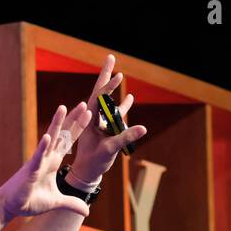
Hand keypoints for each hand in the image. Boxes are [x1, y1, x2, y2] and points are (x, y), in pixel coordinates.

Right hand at [0, 101, 94, 220]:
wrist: (11, 206)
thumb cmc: (30, 201)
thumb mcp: (57, 202)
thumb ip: (72, 203)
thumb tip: (87, 210)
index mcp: (53, 161)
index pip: (69, 141)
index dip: (79, 128)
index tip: (90, 114)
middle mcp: (46, 157)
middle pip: (62, 135)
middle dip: (73, 120)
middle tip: (85, 104)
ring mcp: (38, 162)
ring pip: (49, 139)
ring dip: (57, 124)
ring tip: (64, 107)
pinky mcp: (30, 171)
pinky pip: (37, 157)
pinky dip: (42, 147)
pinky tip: (47, 136)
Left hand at [70, 54, 147, 182]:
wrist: (87, 173)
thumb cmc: (93, 162)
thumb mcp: (109, 149)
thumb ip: (125, 137)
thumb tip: (143, 128)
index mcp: (88, 119)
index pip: (98, 97)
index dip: (108, 86)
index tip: (118, 75)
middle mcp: (93, 117)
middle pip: (100, 92)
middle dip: (106, 75)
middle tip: (110, 57)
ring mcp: (100, 123)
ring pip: (108, 102)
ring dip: (113, 88)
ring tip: (119, 75)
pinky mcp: (106, 130)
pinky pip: (114, 115)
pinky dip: (121, 107)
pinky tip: (129, 98)